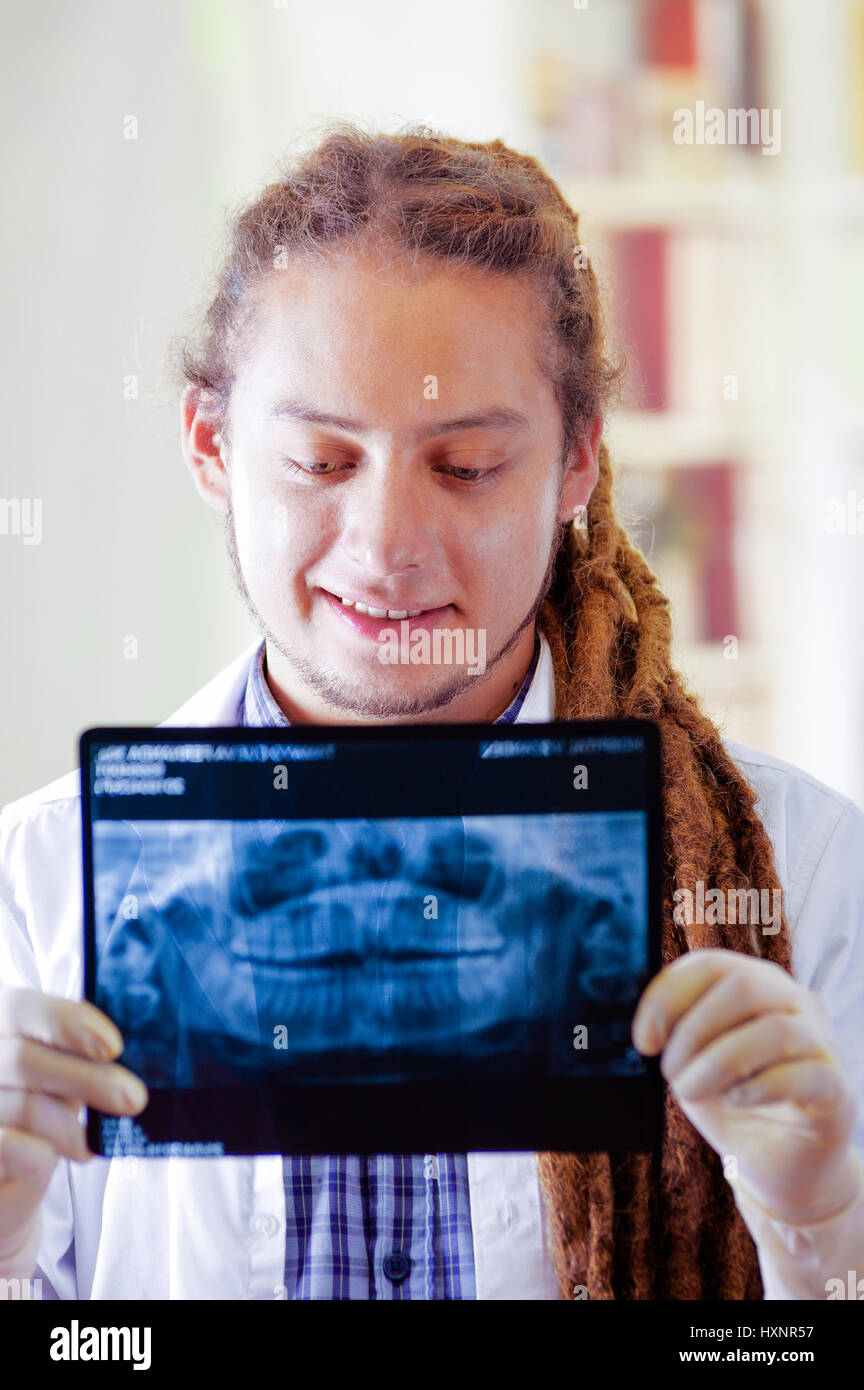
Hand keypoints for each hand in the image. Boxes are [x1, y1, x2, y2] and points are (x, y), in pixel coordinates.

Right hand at [0, 985, 147, 1277]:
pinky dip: (41, 1158)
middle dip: (88, 1079)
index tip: (114, 1047)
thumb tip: (121, 1055)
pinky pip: (10, 1148)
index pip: (20, 1009)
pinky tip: (49, 1159)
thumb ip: (79, 1053)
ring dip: (70, 1129)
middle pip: (25, 1059)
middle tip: (134, 1099)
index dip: (67, 1022)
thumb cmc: (39, 1105)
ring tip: (86, 1143)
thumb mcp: (59, 1070)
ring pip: (26, 1107)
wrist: (4, 1169)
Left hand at [632, 949, 860, 1226]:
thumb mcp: (691, 1060)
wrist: (777, 1165)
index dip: (668, 997)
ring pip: (776, 1030)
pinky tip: (734, 1101)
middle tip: (669, 1072)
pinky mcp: (837, 1089)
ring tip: (691, 1091)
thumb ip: (673, 1032)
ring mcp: (822, 1043)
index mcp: (756, 984)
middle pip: (744, 987)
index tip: (644, 1041)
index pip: (711, 964)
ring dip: (719, 1062)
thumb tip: (645, 1026)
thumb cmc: (730, 1100)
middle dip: (693, 1030)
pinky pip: (806, 1075)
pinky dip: (760, 1087)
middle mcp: (795, 1003)